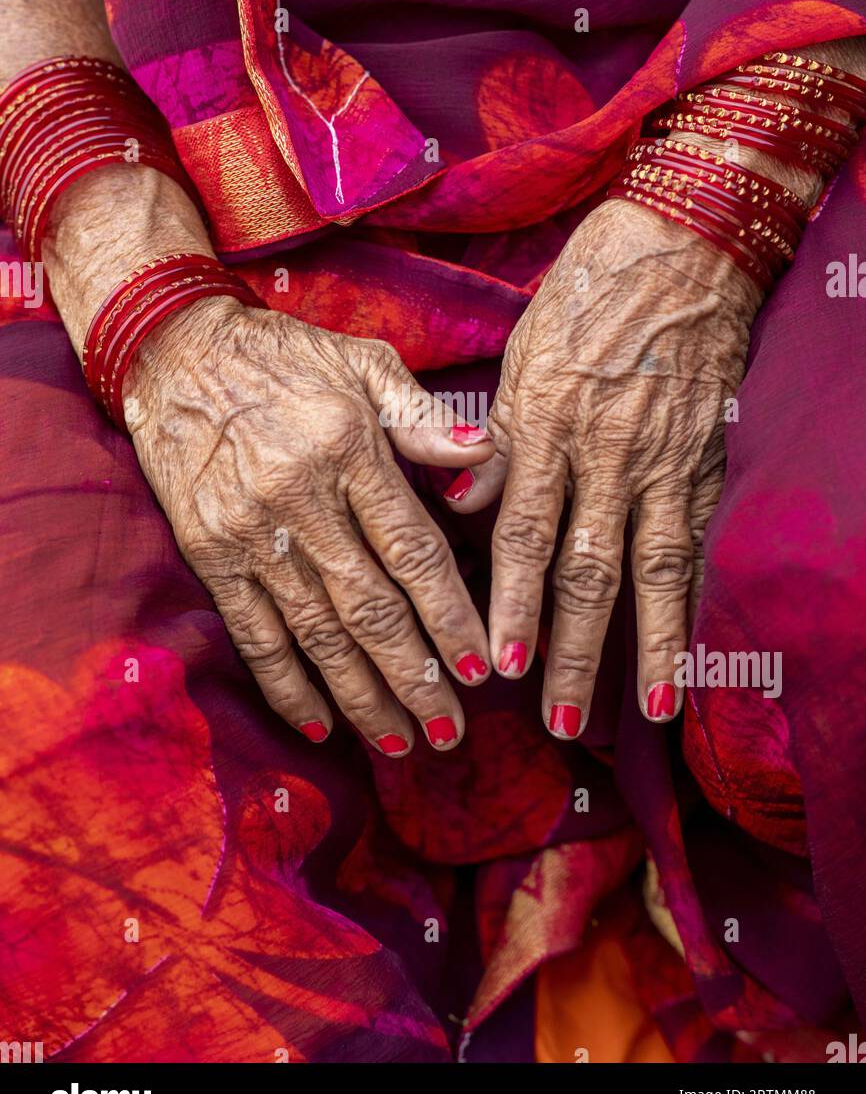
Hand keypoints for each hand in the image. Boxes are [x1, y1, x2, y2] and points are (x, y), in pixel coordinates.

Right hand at [124, 298, 494, 751]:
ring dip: (361, 694)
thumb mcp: (364, 364)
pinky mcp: (209, 553)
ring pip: (315, 633)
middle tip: (450, 731)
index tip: (482, 668)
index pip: (413, 552)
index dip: (451, 616)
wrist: (175, 353)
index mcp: (350, 450)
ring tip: (399, 741)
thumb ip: (424, 417)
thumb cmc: (285, 357)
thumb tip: (486, 454)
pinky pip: (251, 632)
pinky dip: (284, 683)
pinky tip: (317, 723)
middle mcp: (301, 499)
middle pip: (370, 608)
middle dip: (415, 677)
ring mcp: (250, 533)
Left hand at [446, 196, 760, 735]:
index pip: (523, 533)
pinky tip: (689, 653)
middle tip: (557, 719)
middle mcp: (603, 453)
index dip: (511, 603)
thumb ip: (494, 437)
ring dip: (643, 647)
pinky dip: (691, 606)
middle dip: (571, 650)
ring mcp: (660, 461)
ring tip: (638, 712)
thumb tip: (464, 507)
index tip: (497, 664)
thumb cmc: (586, 298)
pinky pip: (696, 546)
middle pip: (585, 570)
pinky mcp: (703, 462)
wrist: (679, 249)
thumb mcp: (521, 357)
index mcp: (545, 425)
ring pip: (650, 571)